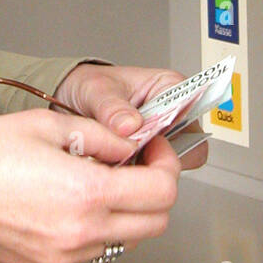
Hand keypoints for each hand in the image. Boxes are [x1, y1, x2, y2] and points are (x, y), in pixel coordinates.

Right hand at [0, 108, 182, 262]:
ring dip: (129, 210)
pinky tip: (73, 200)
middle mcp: (82, 232)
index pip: (162, 191)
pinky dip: (99, 226)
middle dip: (156, 190)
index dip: (167, 164)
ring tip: (100, 179)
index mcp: (87, 192)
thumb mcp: (46, 124)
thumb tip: (130, 142)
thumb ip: (100, 135)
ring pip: (128, 239)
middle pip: (156, 223)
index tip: (154, 149)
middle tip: (137, 164)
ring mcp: (65, 255)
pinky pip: (94, 249)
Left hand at [54, 62, 209, 170]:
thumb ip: (112, 107)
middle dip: (159, 154)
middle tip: (129, 152)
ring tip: (117, 158)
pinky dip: (134, 175)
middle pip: (188, 145)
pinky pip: (152, 175)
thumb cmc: (90, 86)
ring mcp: (163, 139)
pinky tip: (114, 166)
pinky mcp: (150, 159)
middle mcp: (173, 115)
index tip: (149, 136)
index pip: (192, 111)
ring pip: (170, 164)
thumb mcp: (96, 90)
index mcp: (169, 87)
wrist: (70, 101)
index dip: (174, 127)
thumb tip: (130, 126)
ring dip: (145, 167)